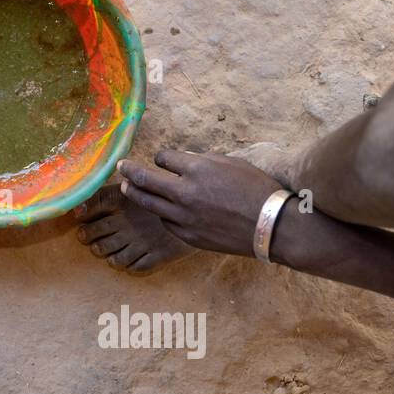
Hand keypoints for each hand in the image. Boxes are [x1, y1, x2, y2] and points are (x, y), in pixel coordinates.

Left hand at [117, 151, 286, 257]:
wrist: (273, 225)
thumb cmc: (258, 190)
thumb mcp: (232, 163)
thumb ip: (204, 160)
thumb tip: (185, 159)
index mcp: (197, 169)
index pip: (163, 158)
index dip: (161, 158)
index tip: (162, 160)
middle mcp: (185, 191)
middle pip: (145, 179)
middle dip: (129, 170)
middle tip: (120, 167)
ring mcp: (184, 216)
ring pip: (148, 203)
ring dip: (134, 193)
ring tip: (125, 187)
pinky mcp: (188, 235)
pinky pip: (165, 222)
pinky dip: (161, 213)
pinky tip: (159, 210)